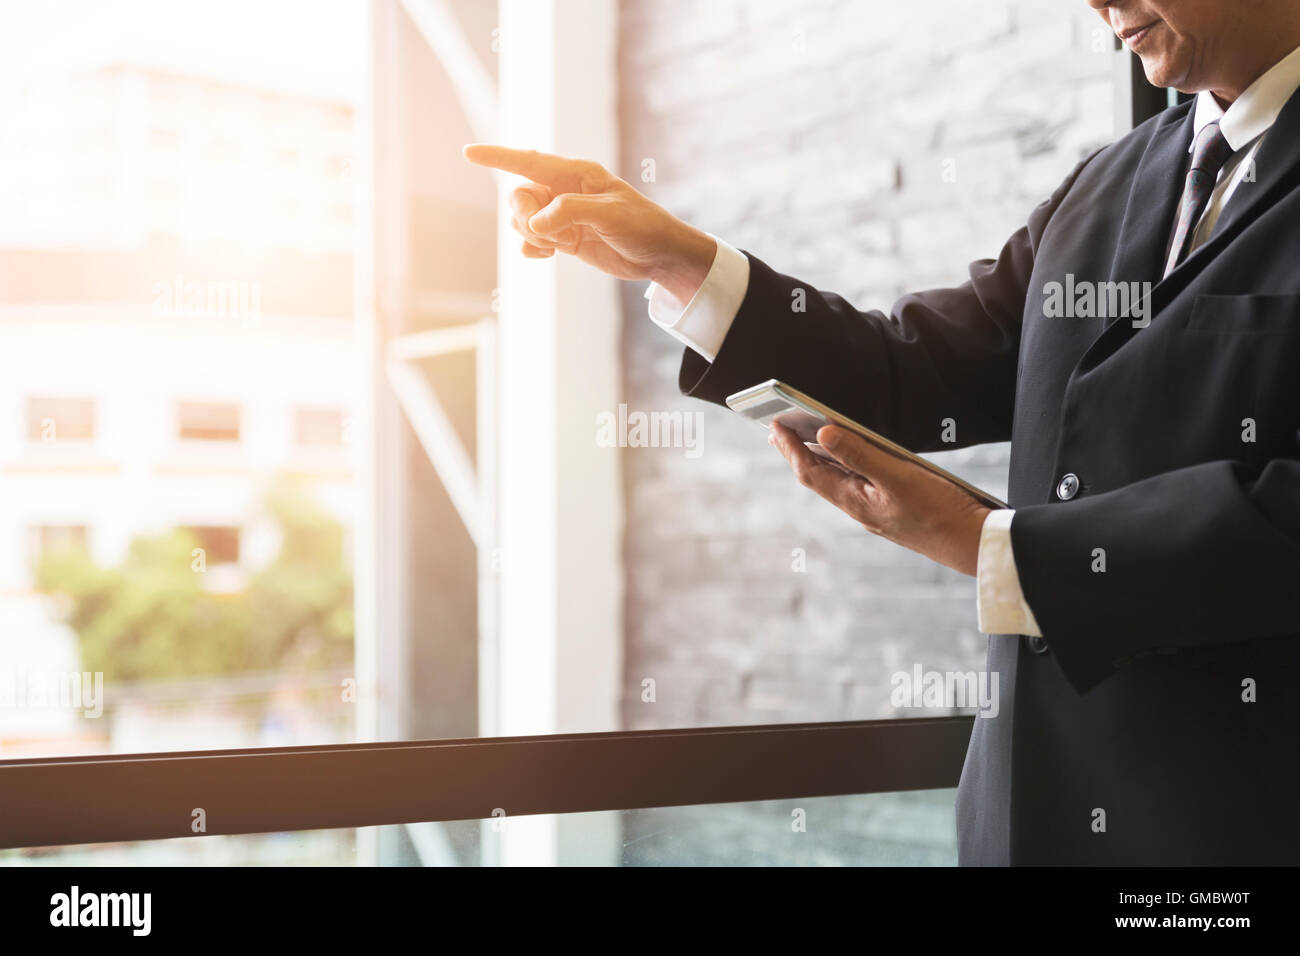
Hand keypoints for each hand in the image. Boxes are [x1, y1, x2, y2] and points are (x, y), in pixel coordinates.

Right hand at [462, 144, 715, 302]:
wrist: (660, 256)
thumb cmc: (644, 227)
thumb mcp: (611, 215)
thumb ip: (570, 212)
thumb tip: (536, 224)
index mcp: (576, 173)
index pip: (528, 161)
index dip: (497, 157)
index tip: (468, 152)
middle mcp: (564, 190)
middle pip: (518, 196)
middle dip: (525, 216)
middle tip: (549, 232)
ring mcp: (561, 216)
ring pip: (521, 221)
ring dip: (534, 236)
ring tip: (565, 243)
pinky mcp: (563, 239)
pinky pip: (529, 242)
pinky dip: (534, 249)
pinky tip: (553, 255)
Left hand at [769, 422, 991, 575]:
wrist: (975, 546)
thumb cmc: (940, 512)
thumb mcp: (898, 476)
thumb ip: (861, 454)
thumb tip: (823, 435)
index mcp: (856, 502)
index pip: (811, 472)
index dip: (791, 449)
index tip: (774, 427)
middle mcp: (861, 509)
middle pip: (819, 477)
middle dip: (797, 454)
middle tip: (777, 433)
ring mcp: (876, 511)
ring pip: (839, 482)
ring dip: (820, 459)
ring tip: (806, 441)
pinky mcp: (893, 510)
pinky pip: (859, 485)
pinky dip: (846, 467)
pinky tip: (851, 458)